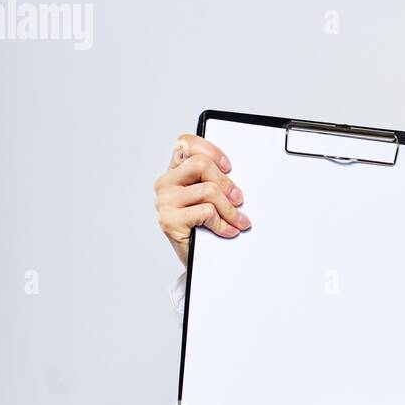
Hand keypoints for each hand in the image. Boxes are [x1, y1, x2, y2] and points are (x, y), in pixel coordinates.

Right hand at [153, 133, 250, 267]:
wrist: (197, 260)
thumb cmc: (204, 226)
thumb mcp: (210, 199)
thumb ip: (214, 181)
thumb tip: (235, 179)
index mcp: (175, 172)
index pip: (186, 143)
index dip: (210, 151)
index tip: (228, 167)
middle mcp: (166, 183)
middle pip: (201, 164)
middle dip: (226, 183)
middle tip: (238, 199)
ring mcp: (165, 202)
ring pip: (208, 190)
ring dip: (229, 209)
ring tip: (238, 220)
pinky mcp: (169, 221)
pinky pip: (206, 212)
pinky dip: (223, 223)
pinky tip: (228, 231)